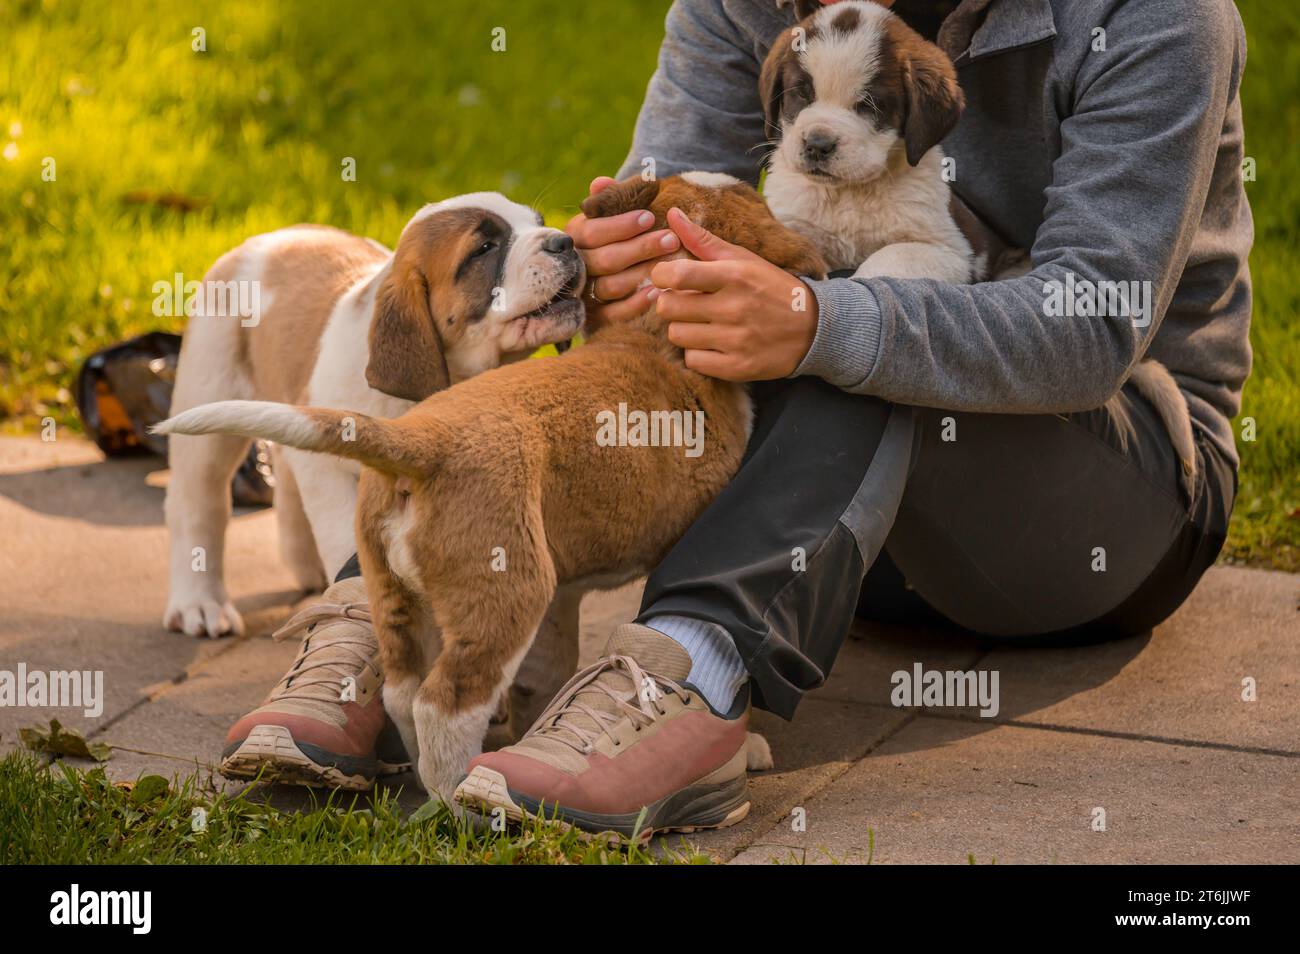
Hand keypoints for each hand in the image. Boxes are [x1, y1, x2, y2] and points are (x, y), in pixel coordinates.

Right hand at [565, 176, 681, 329]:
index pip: (593, 232)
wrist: (604, 276)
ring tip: (670, 264)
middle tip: (670, 240)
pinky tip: (656, 292)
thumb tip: (601, 182)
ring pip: (610, 286)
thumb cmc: (613, 236)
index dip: (621, 225)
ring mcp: (583, 294)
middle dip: (640, 248)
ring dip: (642, 274)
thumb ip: (607, 200)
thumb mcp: (607, 215)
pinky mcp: (594, 319)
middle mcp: (575, 266)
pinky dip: (634, 305)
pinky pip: (612, 314)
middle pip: (605, 260)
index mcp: (574, 237)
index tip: (650, 217)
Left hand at [649, 208, 818, 380]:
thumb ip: (703, 240)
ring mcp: (736, 340)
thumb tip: (671, 214)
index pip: (677, 275)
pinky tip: (713, 344)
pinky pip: (693, 361)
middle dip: (671, 303)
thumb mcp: (743, 259)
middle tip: (686, 303)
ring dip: (684, 329)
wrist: (813, 328)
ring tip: (702, 323)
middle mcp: (734, 308)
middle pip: (668, 308)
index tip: (667, 278)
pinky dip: (697, 353)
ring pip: (677, 335)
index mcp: (734, 276)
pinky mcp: (738, 367)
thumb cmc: (771, 288)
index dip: (660, 276)